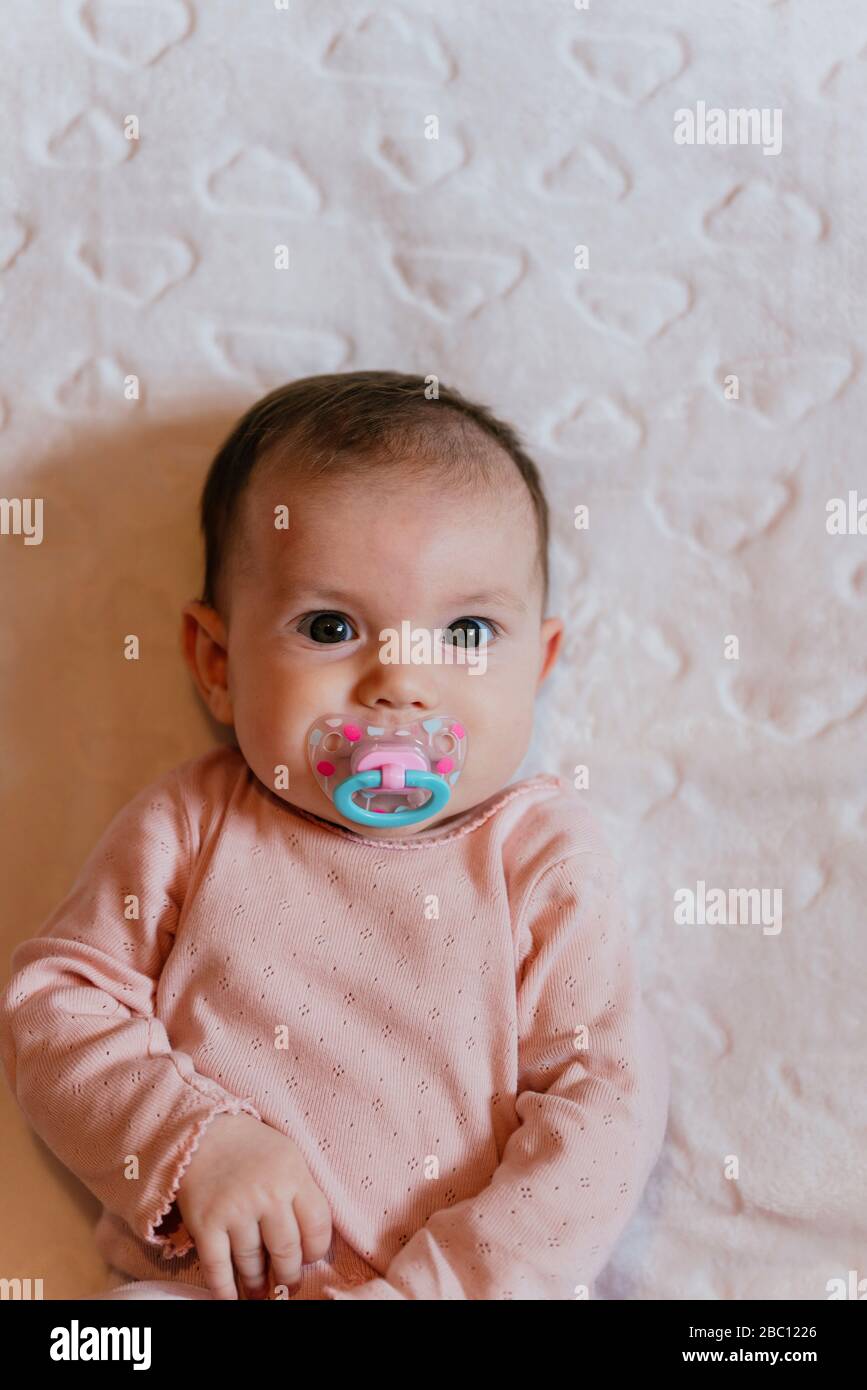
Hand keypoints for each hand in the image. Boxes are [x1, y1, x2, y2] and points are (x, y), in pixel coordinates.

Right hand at [170, 1112, 331, 1299]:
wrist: (202, 1132)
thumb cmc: (251, 1148)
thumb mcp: (288, 1157)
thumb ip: (302, 1193)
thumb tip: (309, 1242)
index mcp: (293, 1176)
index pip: (317, 1227)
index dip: (316, 1250)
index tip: (309, 1257)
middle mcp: (267, 1195)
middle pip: (287, 1252)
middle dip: (288, 1274)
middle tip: (286, 1283)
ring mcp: (235, 1211)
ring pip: (253, 1264)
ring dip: (257, 1283)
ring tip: (260, 1290)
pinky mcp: (205, 1224)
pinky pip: (218, 1269)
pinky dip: (225, 1290)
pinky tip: (232, 1299)